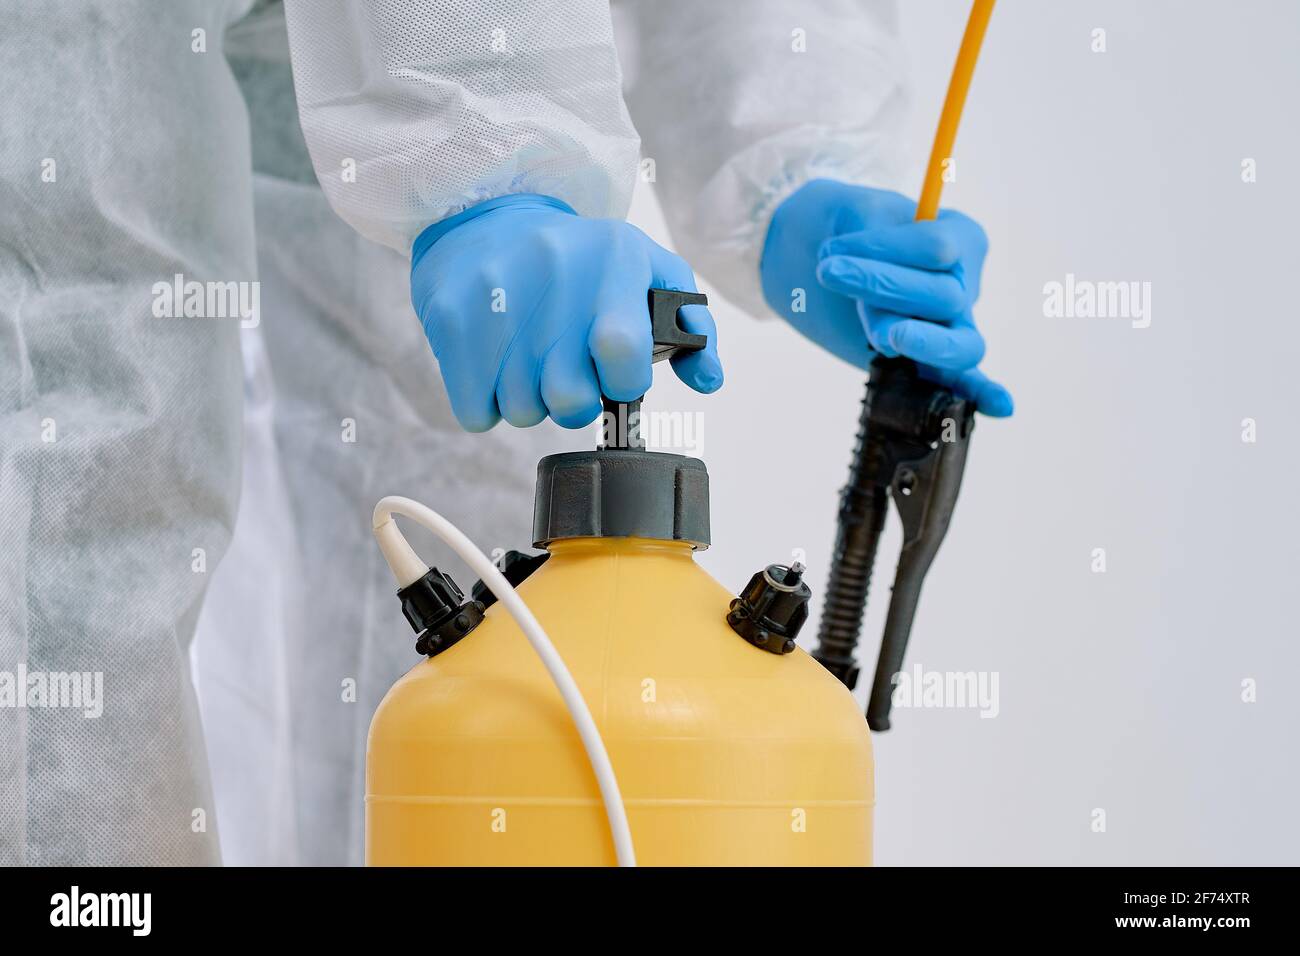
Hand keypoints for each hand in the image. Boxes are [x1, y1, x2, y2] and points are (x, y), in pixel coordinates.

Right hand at [411, 194, 723, 431]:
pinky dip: (487, 402)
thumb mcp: (645, 269)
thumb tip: (708, 380)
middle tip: (566, 368)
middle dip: (573, 399)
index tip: (615, 371)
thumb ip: (691, 326)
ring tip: (528, 356)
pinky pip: (476, 411)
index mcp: (613, 260)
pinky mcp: (449, 319)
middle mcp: (554, 275)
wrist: (482, 212)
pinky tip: (494, 362)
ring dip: (528, 399)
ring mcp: (495, 298)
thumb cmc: (577, 256)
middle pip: (569, 400)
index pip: (623, 355)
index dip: (622, 382)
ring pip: (522, 411)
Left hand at [759, 179, 1011, 415]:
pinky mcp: (933, 362)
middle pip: (944, 296)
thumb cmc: (853, 229)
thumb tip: (890, 332)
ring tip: (882, 335)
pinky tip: (1000, 407)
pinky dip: (982, 393)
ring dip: (917, 341)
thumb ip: (875, 264)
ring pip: (954, 343)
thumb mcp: (858, 224)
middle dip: (885, 285)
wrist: (835, 257)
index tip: (829, 250)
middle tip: (828, 271)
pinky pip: (966, 381)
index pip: (937, 247)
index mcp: (958, 236)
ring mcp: (952, 326)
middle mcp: (962, 284)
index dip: (885, 248)